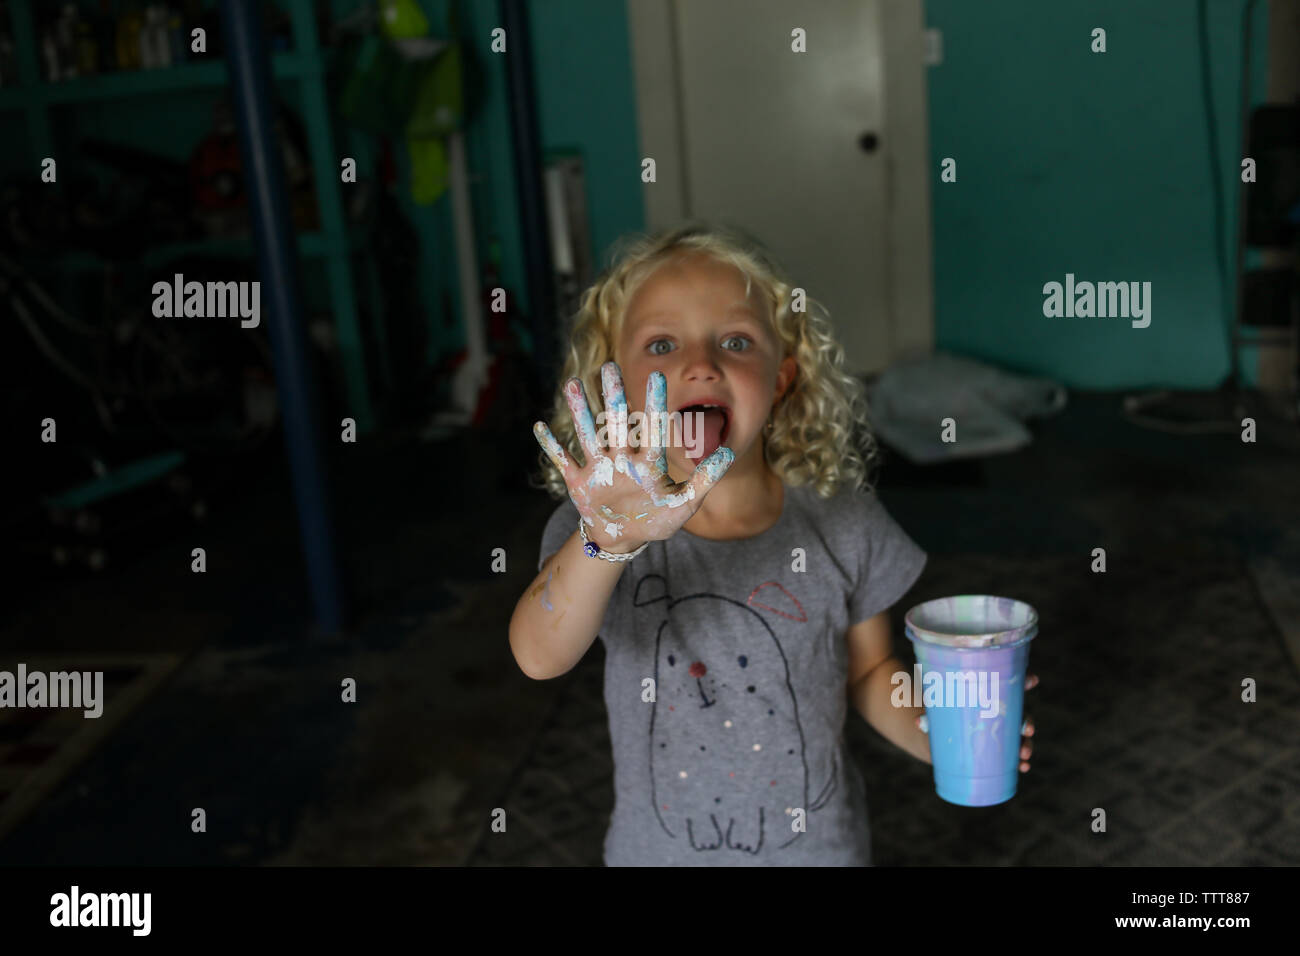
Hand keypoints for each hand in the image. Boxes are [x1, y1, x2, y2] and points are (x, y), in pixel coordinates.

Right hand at [533, 361, 734, 551]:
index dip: (654, 404)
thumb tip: (729, 454)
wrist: (624, 537)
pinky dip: (551, 446)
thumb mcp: (684, 505)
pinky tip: (540, 426)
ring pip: (588, 435)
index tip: (658, 374)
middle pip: (616, 423)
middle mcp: (622, 459)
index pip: (652, 429)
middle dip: (612, 396)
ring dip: (580, 412)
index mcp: (648, 463)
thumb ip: (705, 481)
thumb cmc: (655, 520)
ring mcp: (599, 469)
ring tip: (572, 383)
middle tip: (610, 366)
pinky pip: (563, 461)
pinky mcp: (578, 482)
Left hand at [914, 672, 1038, 771]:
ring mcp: (994, 733)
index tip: (1033, 680)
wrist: (926, 734)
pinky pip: (1010, 755)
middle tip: (1027, 730)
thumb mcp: (930, 711)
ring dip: (1025, 744)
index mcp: (984, 697)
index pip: (1007, 686)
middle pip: (1018, 715)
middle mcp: (994, 714)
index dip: (1022, 681)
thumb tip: (920, 722)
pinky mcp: (991, 751)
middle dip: (1026, 722)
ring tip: (1024, 754)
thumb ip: (928, 716)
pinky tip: (1024, 767)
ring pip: (1017, 737)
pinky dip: (1019, 761)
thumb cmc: (931, 714)